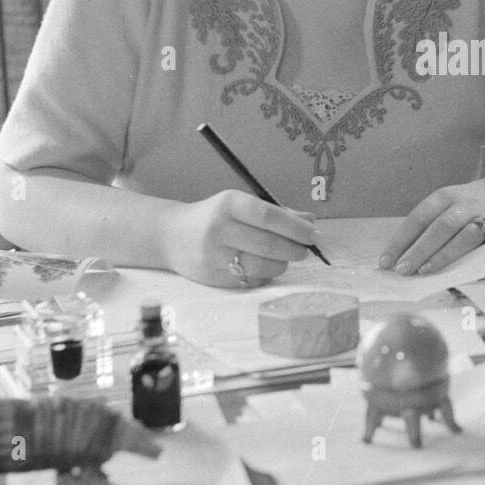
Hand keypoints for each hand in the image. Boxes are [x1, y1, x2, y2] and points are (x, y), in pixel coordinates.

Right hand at [161, 190, 317, 286]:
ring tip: (285, 258)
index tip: (313, 234)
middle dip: (294, 249)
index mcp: (228, 204)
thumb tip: (310, 221)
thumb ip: (276, 213)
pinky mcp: (213, 277)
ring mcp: (214, 255)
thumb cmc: (215, 217)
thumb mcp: (240, 205)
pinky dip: (265, 275)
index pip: (268, 215)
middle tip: (305, 250)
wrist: (171, 236)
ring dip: (282, 264)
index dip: (295, 227)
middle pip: (268, 244)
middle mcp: (219, 229)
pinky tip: (263, 267)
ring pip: (262, 266)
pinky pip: (250, 280)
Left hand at [379, 168, 484, 275]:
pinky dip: (477, 261)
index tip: (386, 262)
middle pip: (440, 227)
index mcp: (446, 196)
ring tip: (425, 272)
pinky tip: (463, 273)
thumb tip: (402, 257)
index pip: (418, 218)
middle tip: (402, 270)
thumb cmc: (473, 204)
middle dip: (418, 250)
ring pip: (464, 236)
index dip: (401, 240)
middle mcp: (466, 204)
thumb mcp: (450, 203)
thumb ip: (431, 224)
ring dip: (443, 255)